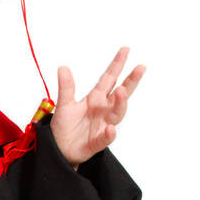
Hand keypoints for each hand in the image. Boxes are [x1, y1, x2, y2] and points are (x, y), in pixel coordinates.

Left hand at [50, 47, 145, 167]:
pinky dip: (109, 134)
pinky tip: (110, 128)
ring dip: (121, 103)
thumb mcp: (64, 105)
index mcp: (95, 98)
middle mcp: (103, 110)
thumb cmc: (64, 126)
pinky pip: (105, 138)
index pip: (109, 78)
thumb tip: (63, 67)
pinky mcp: (97, 142)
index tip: (125, 50)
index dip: (117, 65)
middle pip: (121, 93)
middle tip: (140, 68)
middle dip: (131, 81)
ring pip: (116, 113)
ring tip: (122, 91)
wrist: (59, 149)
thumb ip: (66, 87)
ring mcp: (102, 125)